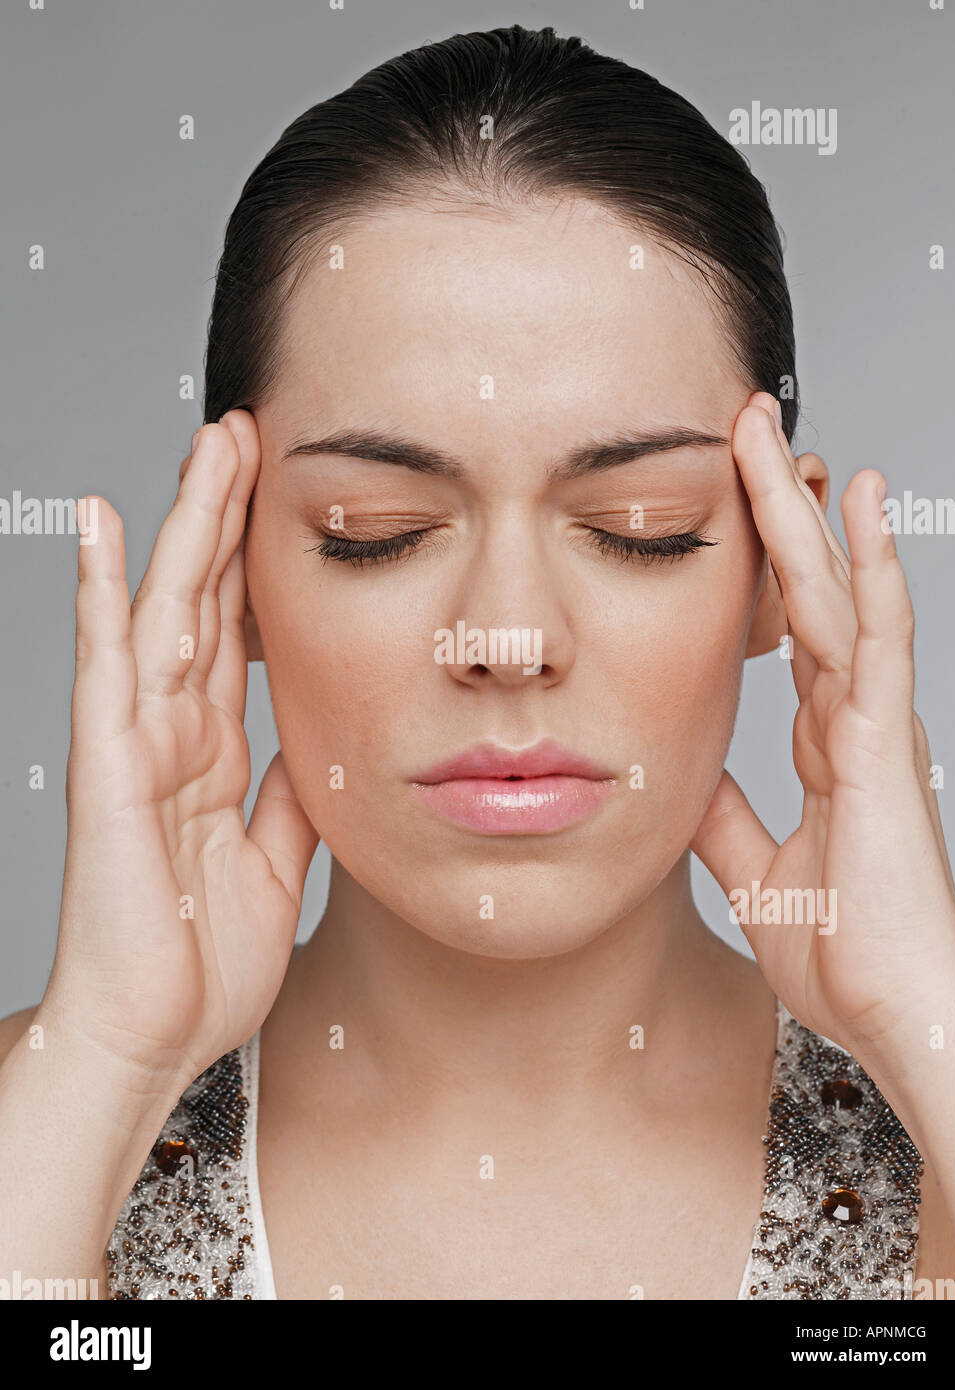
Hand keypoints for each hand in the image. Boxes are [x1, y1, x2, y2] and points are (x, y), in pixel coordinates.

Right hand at [45, 413, 318, 1086]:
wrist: (152, 1037)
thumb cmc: (199, 963)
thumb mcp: (272, 860)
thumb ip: (286, 796)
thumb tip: (314, 746)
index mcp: (213, 755)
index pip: (237, 635)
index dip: (258, 564)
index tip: (285, 497)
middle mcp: (173, 733)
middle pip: (204, 601)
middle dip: (227, 517)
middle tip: (250, 434)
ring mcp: (137, 743)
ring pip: (164, 610)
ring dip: (187, 526)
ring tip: (208, 446)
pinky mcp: (110, 765)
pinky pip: (107, 664)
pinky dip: (105, 592)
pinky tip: (106, 524)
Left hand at [691, 391, 954, 1062]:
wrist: (895, 1013)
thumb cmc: (844, 951)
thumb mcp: (753, 868)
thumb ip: (723, 812)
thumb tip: (684, 770)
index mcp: (825, 742)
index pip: (788, 631)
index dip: (759, 567)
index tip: (726, 505)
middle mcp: (853, 716)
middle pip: (809, 592)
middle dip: (775, 512)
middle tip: (745, 433)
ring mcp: (876, 722)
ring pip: (839, 593)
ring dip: (807, 516)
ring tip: (784, 437)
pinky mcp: (889, 739)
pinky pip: (878, 636)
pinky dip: (869, 567)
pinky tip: (858, 507)